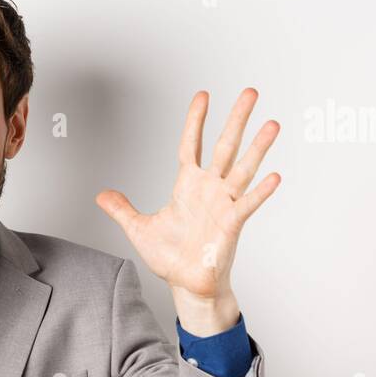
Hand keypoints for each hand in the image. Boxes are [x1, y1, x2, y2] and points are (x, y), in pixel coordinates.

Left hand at [95, 88, 279, 330]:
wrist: (187, 284)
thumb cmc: (171, 257)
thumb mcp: (139, 228)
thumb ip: (122, 209)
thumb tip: (101, 195)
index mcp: (188, 185)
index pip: (191, 144)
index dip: (196, 121)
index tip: (203, 95)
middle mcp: (209, 189)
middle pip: (225, 146)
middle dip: (237, 119)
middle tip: (251, 92)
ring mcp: (223, 204)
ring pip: (243, 169)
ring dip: (257, 147)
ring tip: (272, 124)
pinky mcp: (232, 224)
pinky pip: (247, 204)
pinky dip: (260, 192)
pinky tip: (274, 176)